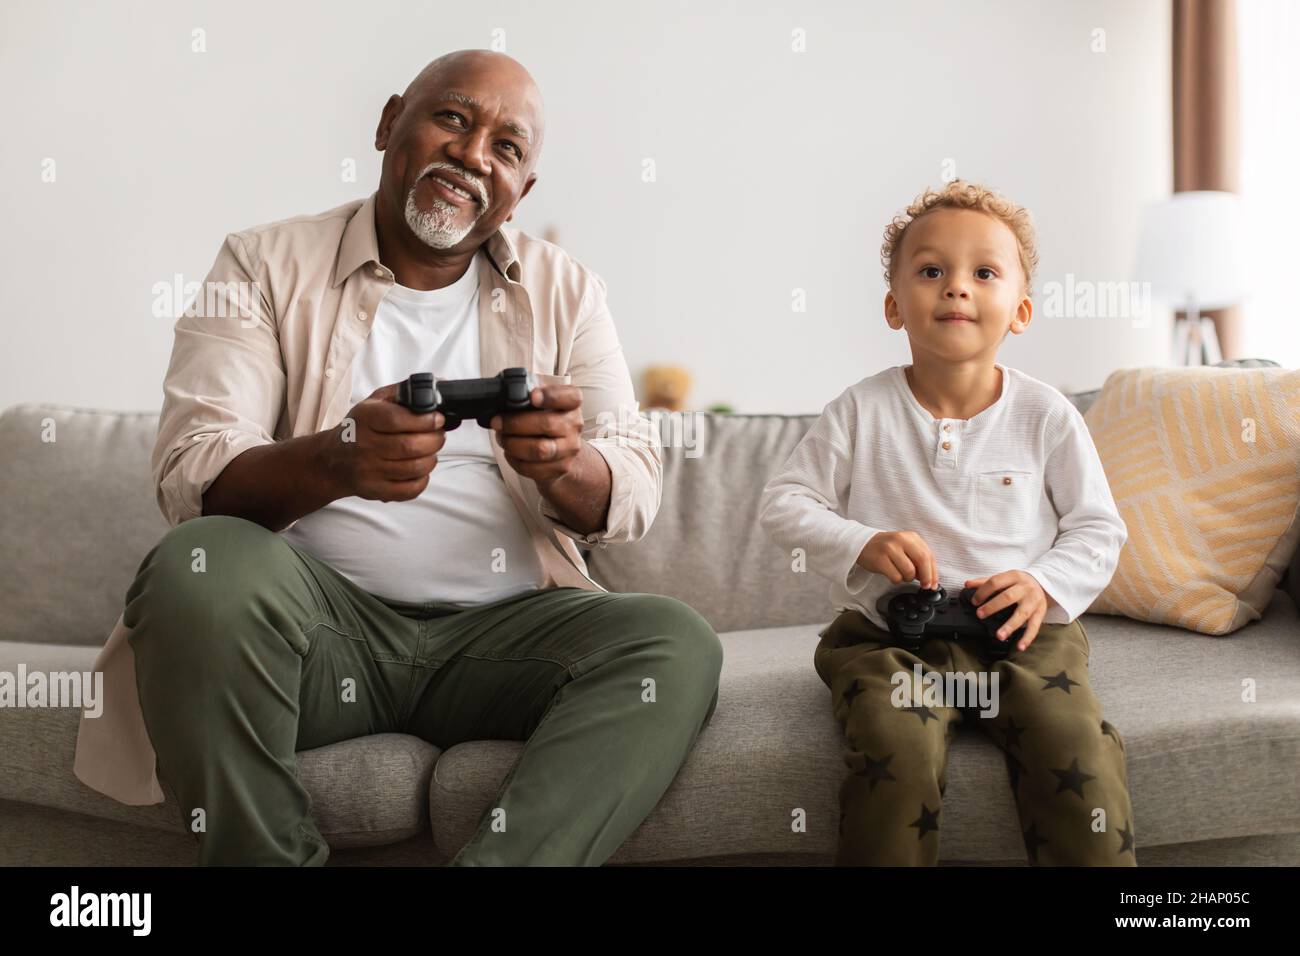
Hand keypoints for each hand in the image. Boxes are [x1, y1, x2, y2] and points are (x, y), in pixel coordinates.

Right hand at [318, 382, 445, 501]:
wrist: (332, 460)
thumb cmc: (360, 428)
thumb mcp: (374, 402)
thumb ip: (403, 393)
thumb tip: (437, 389)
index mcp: (365, 418)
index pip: (398, 420)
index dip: (425, 420)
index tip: (438, 419)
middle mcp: (364, 445)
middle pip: (410, 446)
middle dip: (434, 440)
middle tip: (438, 435)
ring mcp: (369, 470)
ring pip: (414, 468)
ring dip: (431, 458)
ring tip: (430, 451)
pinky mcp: (376, 490)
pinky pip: (410, 490)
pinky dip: (423, 479)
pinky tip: (420, 469)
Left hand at [488, 385, 584, 485]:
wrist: (564, 450)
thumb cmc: (548, 421)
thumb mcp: (543, 402)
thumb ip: (530, 393)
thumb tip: (507, 393)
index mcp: (571, 404)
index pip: (571, 397)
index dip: (551, 396)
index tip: (532, 397)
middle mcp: (573, 426)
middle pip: (547, 424)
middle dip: (516, 423)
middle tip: (498, 422)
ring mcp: (568, 449)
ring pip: (539, 450)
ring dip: (513, 444)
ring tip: (502, 438)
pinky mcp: (559, 468)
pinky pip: (532, 467)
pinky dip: (514, 459)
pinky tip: (510, 452)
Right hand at [856, 530, 939, 588]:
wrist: (863, 544)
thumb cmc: (886, 548)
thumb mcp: (905, 547)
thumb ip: (918, 558)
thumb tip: (929, 577)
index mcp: (911, 537)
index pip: (928, 555)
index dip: (933, 572)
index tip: (933, 583)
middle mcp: (901, 540)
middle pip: (922, 561)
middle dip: (926, 577)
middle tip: (925, 586)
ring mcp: (890, 549)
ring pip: (909, 572)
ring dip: (907, 579)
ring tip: (901, 574)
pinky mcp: (880, 560)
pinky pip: (896, 577)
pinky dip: (896, 580)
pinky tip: (891, 574)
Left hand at [964, 571, 1048, 650]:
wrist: (1044, 584)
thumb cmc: (1019, 583)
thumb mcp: (1005, 578)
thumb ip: (985, 581)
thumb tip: (967, 584)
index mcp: (1014, 576)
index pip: (996, 582)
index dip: (983, 591)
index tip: (974, 602)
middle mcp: (1025, 588)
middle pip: (1008, 597)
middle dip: (992, 606)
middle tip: (980, 614)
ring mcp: (1034, 601)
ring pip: (1022, 614)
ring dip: (1010, 626)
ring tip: (999, 636)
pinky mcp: (1041, 613)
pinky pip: (1034, 627)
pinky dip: (1027, 638)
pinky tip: (1019, 646)